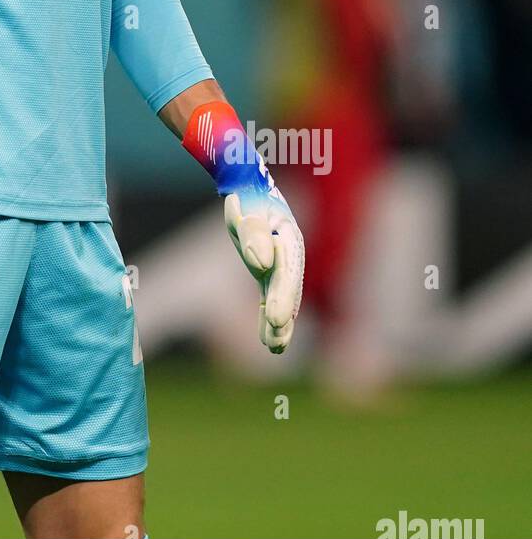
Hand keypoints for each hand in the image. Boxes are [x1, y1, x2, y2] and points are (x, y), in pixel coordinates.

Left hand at [223, 187, 304, 353]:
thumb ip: (254, 235)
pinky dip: (271, 320)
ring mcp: (281, 267)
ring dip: (279, 324)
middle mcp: (290, 255)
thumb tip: (261, 265)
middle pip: (287, 288)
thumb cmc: (248, 199)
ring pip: (282, 299)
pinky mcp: (270, 275)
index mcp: (289, 237)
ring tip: (274, 347)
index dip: (283, 297)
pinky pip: (272, 300)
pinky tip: (271, 343)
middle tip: (275, 339)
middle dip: (282, 313)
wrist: (249, 190)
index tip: (277, 319)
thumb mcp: (248, 211)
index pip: (287, 271)